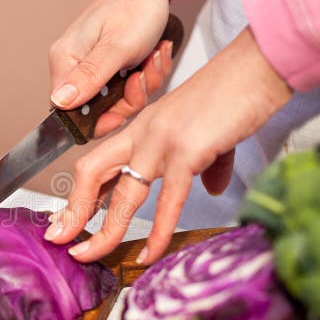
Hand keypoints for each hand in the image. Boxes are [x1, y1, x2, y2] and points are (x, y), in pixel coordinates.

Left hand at [45, 28, 292, 263]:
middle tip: (60, 239)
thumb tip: (212, 190)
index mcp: (142, 128)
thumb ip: (206, 165)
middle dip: (73, 210)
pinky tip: (151, 253)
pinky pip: (167, 200)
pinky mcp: (187, 150)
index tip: (68, 221)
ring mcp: (161, 141)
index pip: (100, 164)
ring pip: (122, 194)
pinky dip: (158, 232)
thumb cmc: (238, 94)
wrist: (259, 65)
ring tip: (91, 255)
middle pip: (91, 173)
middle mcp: (143, 133)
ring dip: (104, 230)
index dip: (81, 195)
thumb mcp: (211, 135)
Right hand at [49, 0, 177, 136]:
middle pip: (95, 110)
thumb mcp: (117, 46)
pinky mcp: (109, 65)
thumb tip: (61, 103)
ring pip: (116, 100)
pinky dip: (145, 76)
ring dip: (141, 85)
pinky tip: (152, 56)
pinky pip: (126, 88)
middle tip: (142, 75)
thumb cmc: (134, 5)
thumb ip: (89, 77)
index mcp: (65, 61)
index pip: (68, 111)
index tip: (121, 112)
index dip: (97, 120)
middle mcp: (74, 66)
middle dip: (127, 99)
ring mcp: (92, 66)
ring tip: (151, 58)